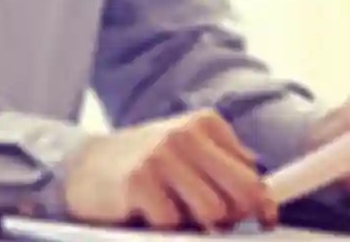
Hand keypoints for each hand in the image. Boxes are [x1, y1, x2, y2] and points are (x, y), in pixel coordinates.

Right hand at [63, 110, 278, 231]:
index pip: (252, 174)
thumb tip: (265, 200)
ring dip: (197, 224)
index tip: (261, 221)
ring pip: (212, 211)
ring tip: (176, 213)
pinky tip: (148, 212)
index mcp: (204, 123)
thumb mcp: (188, 152)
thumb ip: (224, 167)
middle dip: (233, 218)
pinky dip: (164, 227)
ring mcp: (161, 157)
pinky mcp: (139, 181)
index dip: (259, 206)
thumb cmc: (144, 164)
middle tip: (212, 222)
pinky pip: (173, 222)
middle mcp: (184, 134)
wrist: (84, 166)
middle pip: (241, 194)